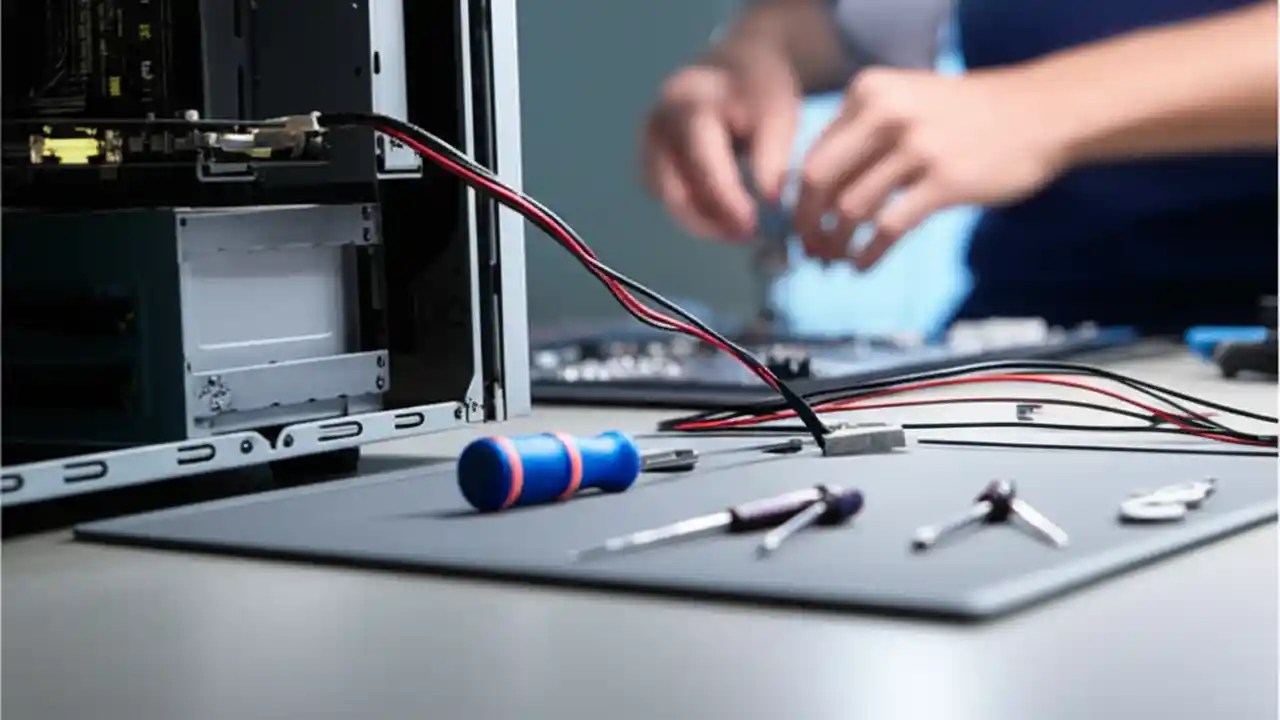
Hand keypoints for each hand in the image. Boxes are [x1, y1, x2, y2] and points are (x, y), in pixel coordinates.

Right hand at [642, 59, 801, 241]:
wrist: (738, 68)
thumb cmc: (760, 90)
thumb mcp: (778, 115)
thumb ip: (773, 160)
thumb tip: (770, 206)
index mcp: (687, 103)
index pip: (700, 159)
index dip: (725, 198)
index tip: (752, 226)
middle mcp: (656, 125)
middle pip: (672, 188)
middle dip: (710, 220)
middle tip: (748, 235)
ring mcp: (648, 145)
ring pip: (668, 199)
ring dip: (704, 222)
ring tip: (743, 229)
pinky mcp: (651, 163)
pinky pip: (670, 199)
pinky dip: (697, 213)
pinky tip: (727, 216)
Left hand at [794, 67, 1068, 266]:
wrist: (1040, 112)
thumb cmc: (967, 115)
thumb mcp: (906, 101)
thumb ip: (861, 133)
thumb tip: (812, 189)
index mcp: (869, 92)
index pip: (815, 154)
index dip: (802, 197)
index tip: (801, 225)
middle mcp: (887, 113)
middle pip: (821, 181)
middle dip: (807, 224)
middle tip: (809, 250)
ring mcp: (917, 147)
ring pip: (851, 209)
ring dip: (836, 244)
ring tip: (836, 261)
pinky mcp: (945, 181)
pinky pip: (888, 227)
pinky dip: (868, 253)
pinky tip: (862, 265)